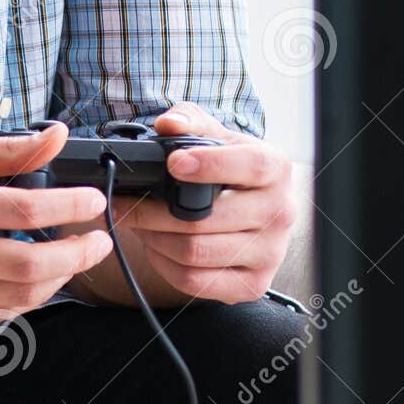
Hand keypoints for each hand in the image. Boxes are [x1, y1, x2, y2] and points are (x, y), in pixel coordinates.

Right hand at [0, 122, 114, 321]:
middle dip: (76, 255)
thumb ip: (5, 150)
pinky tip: (37, 276)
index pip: (25, 211)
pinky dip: (24, 297)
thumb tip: (55, 136)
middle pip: (27, 266)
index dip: (70, 206)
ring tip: (72, 257)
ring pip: (15, 297)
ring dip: (56, 280)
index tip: (93, 199)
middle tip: (100, 239)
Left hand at [113, 101, 295, 304]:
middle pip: (208, 219)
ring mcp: (269, 253)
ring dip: (154, 237)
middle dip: (154, 211)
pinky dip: (164, 264)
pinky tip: (155, 246)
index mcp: (276, 170)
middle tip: (124, 202)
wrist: (252, 206)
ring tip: (136, 222)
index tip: (173, 163)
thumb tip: (169, 125)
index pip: (250, 167)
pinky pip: (196, 281)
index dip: (211, 165)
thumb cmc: (230, 167)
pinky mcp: (252, 284)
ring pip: (196, 252)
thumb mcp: (214, 134)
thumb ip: (189, 120)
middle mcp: (279, 213)